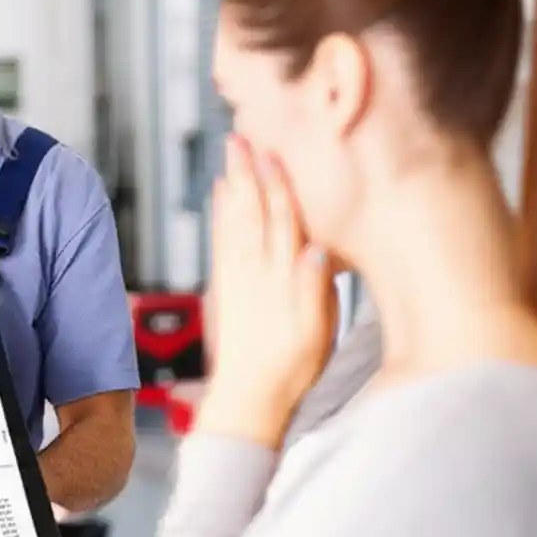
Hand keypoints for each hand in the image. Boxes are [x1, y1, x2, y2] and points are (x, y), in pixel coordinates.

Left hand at [197, 135, 337, 447]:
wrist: (249, 398)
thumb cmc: (291, 367)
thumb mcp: (316, 332)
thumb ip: (315, 289)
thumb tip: (316, 248)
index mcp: (282, 279)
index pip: (282, 222)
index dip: (278, 185)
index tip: (272, 151)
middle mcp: (256, 273)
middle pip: (252, 213)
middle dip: (246, 174)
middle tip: (238, 138)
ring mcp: (237, 279)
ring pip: (235, 223)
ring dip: (232, 187)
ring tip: (228, 157)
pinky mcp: (226, 288)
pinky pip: (222, 242)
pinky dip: (221, 216)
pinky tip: (220, 199)